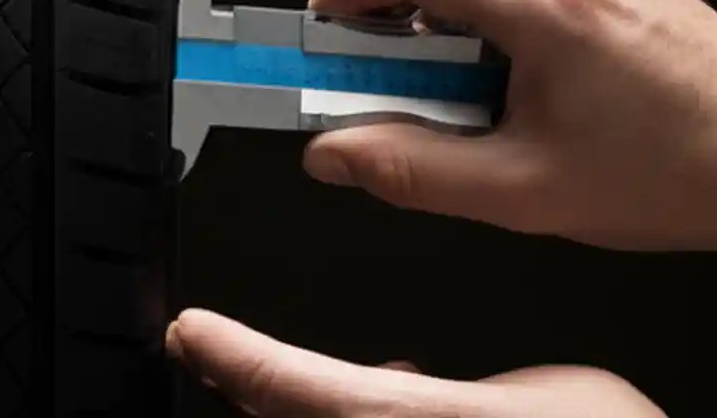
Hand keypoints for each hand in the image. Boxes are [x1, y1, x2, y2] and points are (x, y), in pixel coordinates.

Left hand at [166, 308, 663, 417]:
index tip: (192, 328)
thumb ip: (446, 387)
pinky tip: (351, 399)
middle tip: (203, 347)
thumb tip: (405, 378)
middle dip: (238, 382)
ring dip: (278, 404)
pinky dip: (329, 416)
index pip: (289, 385)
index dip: (230, 352)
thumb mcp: (544, 394)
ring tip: (250, 368)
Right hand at [303, 0, 716, 249]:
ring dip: (428, 15)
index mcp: (544, 3)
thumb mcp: (523, 191)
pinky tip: (489, 76)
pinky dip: (473, 12)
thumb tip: (336, 153)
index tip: (315, 35)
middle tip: (370, 81)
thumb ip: (411, 171)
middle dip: (380, 12)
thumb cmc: (679, 170)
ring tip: (439, 90)